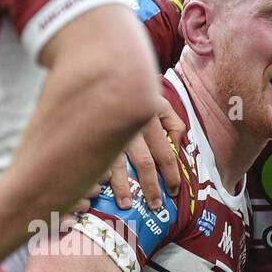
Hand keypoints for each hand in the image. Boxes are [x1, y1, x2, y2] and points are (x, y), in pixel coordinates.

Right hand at [77, 95, 184, 213]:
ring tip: (126, 205)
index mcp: (152, 117)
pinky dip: (98, 173)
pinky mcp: (92, 131)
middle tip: (155, 205)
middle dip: (150, 187)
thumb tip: (179, 145)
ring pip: (118, 164)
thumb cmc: (134, 87)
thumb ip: (174, 123)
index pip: (166, 152)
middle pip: (144, 163)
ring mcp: (110, 128)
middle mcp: (133, 125)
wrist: (102, 66)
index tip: (173, 191)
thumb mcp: (160, 99)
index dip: (172, 175)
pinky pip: (96, 156)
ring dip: (122, 187)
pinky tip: (99, 187)